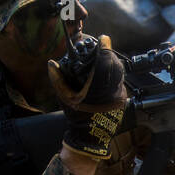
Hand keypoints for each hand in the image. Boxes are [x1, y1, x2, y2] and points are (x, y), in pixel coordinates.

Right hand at [49, 35, 127, 159]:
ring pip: (120, 71)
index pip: (105, 61)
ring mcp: (119, 94)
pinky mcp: (123, 98)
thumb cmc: (76, 116)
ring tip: (104, 57)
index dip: (105, 47)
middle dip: (109, 53)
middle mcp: (111, 90)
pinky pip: (121, 79)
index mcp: (96, 87)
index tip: (103, 38)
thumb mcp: (64, 97)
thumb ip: (57, 78)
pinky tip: (107, 72)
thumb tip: (51, 63)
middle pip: (115, 63)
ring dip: (113, 61)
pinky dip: (115, 72)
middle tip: (102, 46)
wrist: (90, 136)